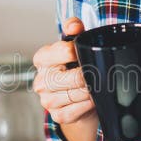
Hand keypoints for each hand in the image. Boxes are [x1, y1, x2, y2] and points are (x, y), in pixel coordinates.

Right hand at [33, 18, 98, 140]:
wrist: (75, 97)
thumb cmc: (74, 67)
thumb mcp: (74, 45)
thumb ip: (74, 30)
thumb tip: (74, 25)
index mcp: (42, 58)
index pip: (64, 51)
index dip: (81, 52)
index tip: (89, 54)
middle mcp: (41, 80)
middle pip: (74, 77)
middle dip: (90, 75)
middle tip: (99, 73)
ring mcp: (47, 100)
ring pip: (78, 94)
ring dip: (92, 90)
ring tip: (97, 85)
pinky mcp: (58, 116)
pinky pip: (79, 109)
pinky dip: (89, 104)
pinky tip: (93, 98)